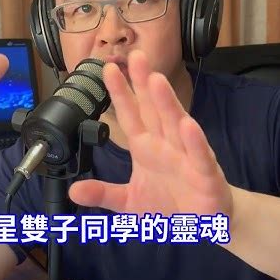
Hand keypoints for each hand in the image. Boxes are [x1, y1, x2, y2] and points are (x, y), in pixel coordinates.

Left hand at [69, 50, 233, 219]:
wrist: (205, 224)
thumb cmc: (169, 205)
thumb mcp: (129, 202)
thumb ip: (104, 193)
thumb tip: (73, 191)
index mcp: (147, 149)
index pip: (131, 116)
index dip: (120, 93)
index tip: (107, 70)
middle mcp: (167, 146)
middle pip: (154, 110)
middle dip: (144, 84)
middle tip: (136, 56)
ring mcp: (187, 158)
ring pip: (176, 125)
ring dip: (167, 103)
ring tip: (156, 80)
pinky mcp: (206, 175)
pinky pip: (199, 156)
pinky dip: (194, 141)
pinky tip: (187, 125)